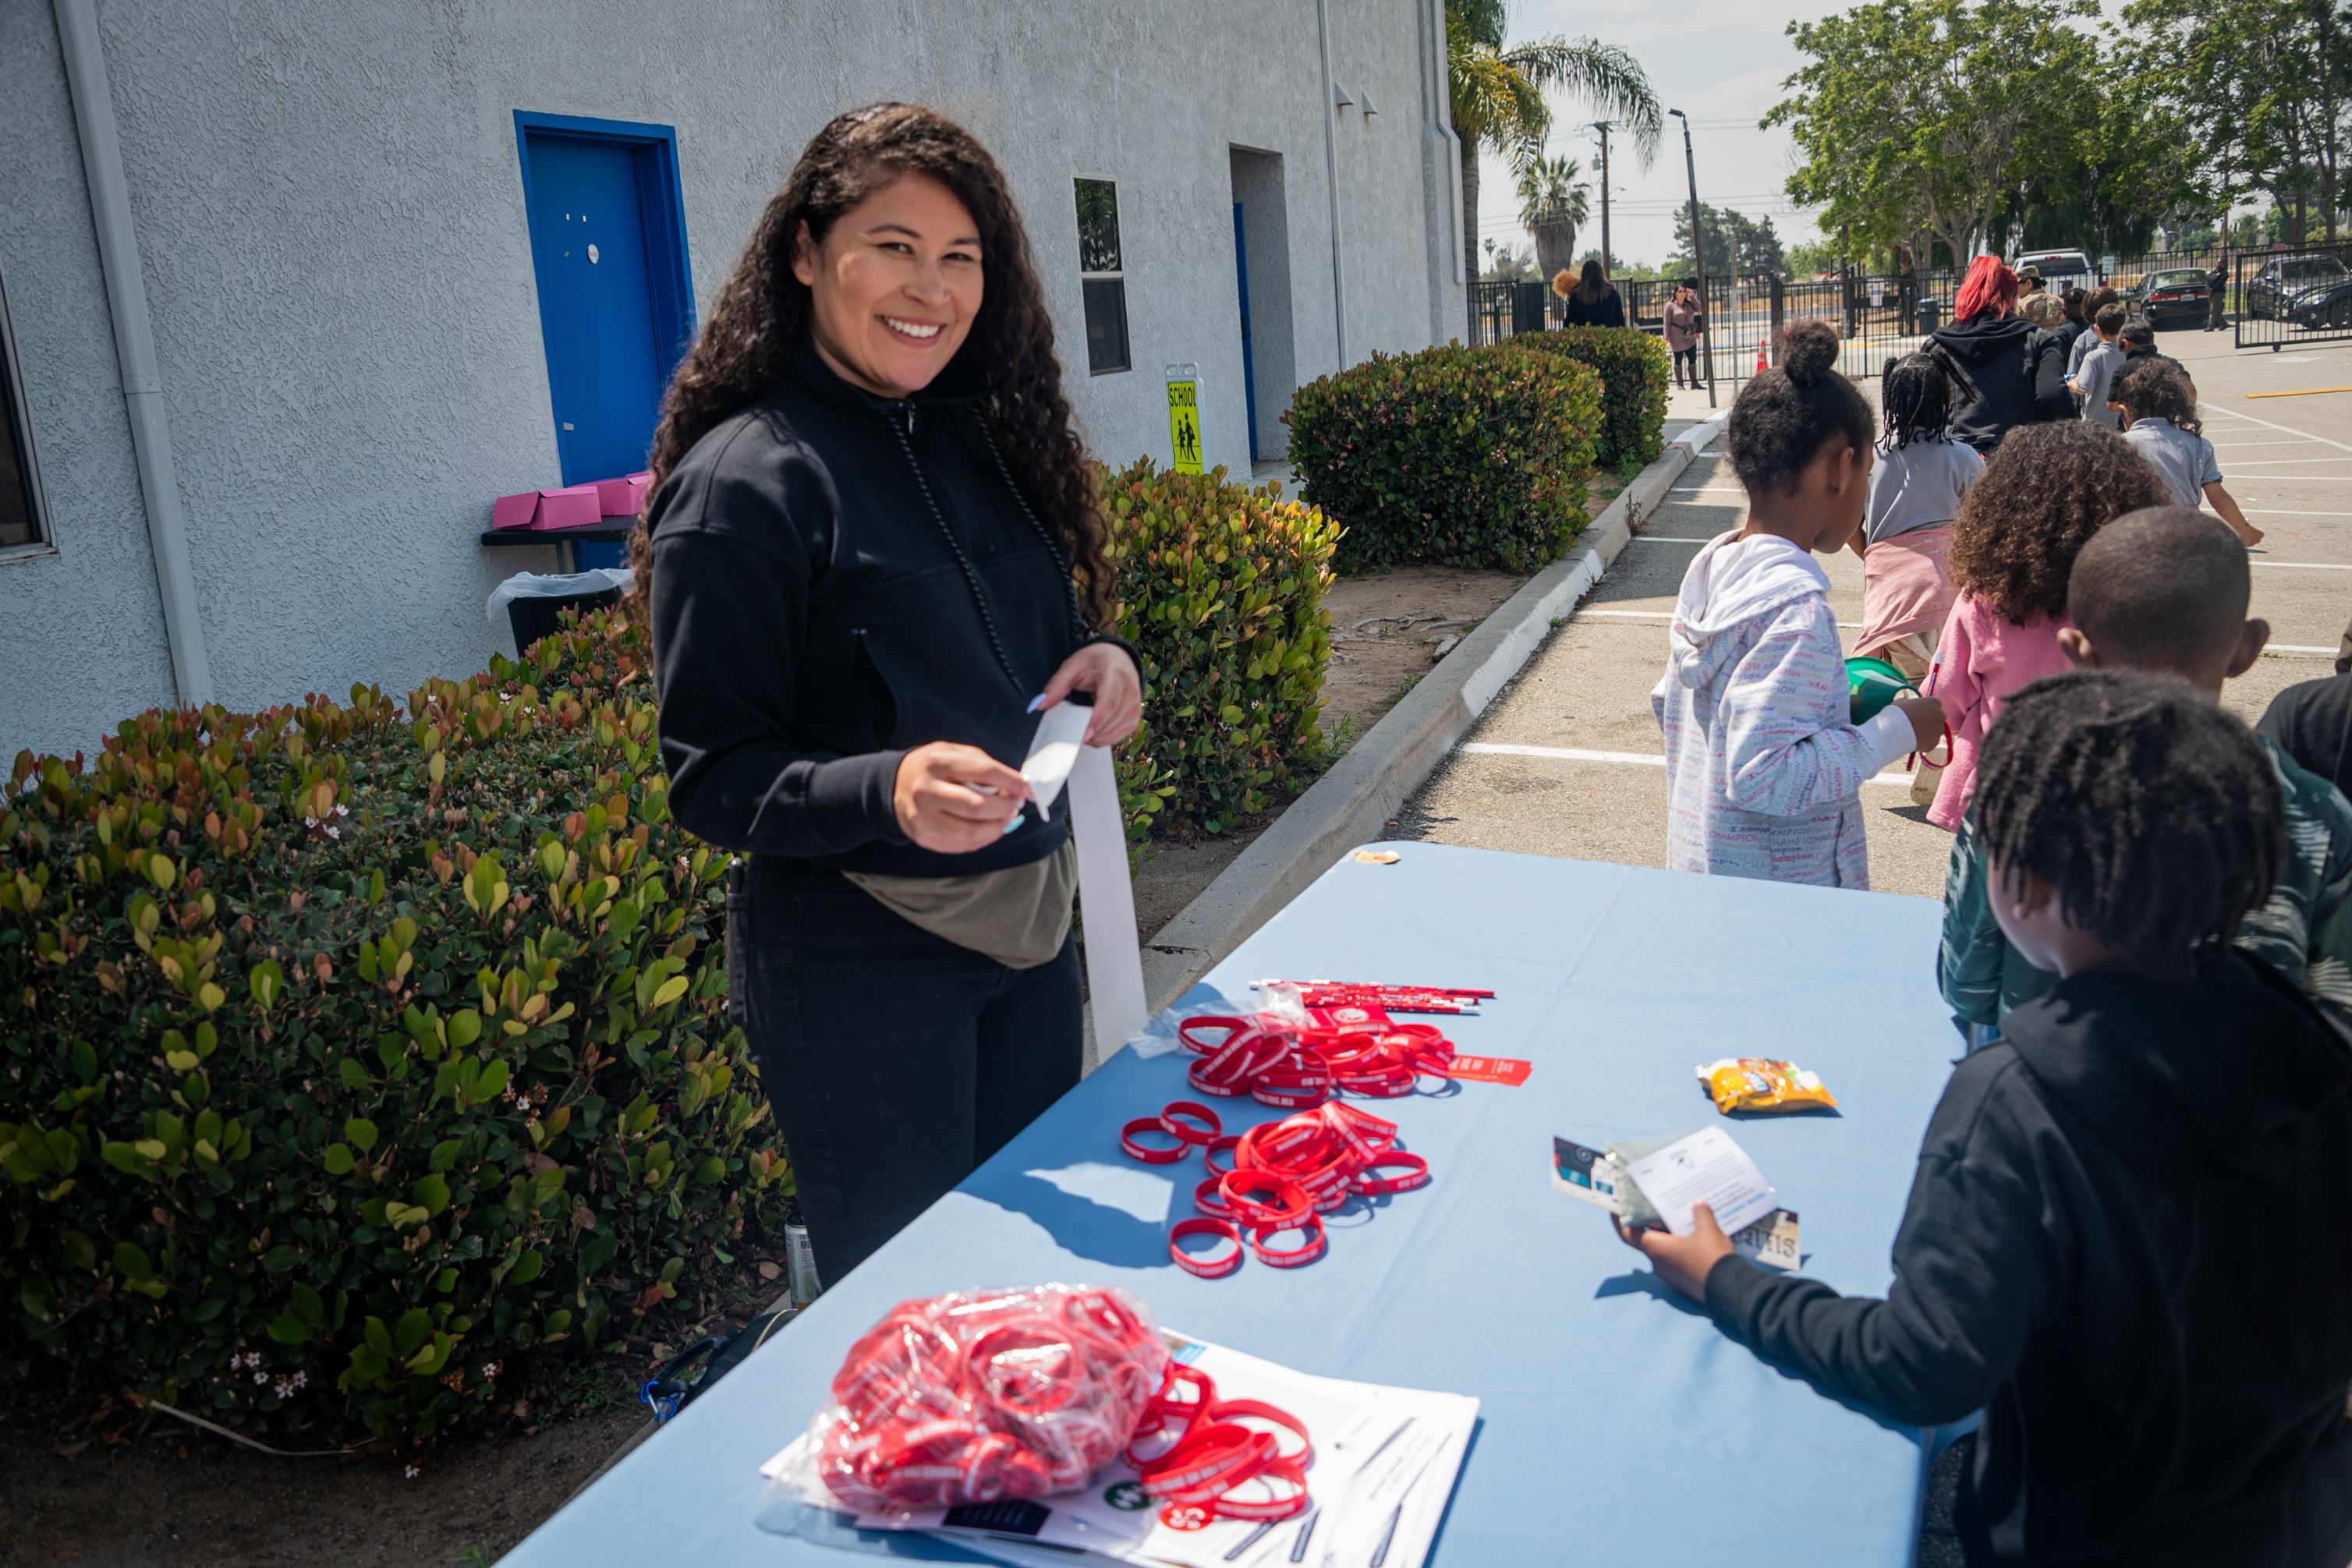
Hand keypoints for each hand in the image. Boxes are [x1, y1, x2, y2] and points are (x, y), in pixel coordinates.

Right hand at [891, 743, 1030, 853]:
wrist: (894, 785)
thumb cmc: (933, 767)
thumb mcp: (954, 753)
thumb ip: (984, 766)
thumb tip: (1018, 787)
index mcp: (937, 762)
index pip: (983, 772)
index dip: (1012, 782)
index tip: (1028, 789)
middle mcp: (926, 791)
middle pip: (977, 807)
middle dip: (1005, 808)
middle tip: (1015, 805)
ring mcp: (922, 818)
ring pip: (970, 833)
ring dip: (997, 828)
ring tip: (1005, 818)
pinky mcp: (923, 837)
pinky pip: (961, 846)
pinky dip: (983, 839)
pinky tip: (988, 829)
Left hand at [1038, 642, 1142, 747]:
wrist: (1119, 659)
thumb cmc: (1096, 662)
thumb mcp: (1073, 666)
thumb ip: (1056, 685)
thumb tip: (1038, 705)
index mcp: (1115, 675)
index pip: (1108, 703)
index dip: (1096, 721)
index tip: (1082, 735)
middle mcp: (1131, 691)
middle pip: (1112, 720)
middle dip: (1091, 733)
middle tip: (1070, 739)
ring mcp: (1135, 706)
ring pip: (1115, 731)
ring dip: (1096, 737)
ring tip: (1079, 732)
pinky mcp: (1135, 717)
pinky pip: (1119, 735)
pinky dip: (1104, 738)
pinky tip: (1092, 733)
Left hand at [1614, 1201, 1735, 1301]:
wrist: (1730, 1291)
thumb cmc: (1712, 1257)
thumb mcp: (1708, 1229)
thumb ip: (1700, 1213)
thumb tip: (1697, 1203)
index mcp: (1655, 1249)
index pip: (1628, 1233)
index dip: (1619, 1219)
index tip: (1616, 1206)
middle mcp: (1658, 1262)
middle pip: (1647, 1237)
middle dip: (1651, 1220)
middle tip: (1658, 1202)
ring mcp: (1670, 1273)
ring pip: (1664, 1248)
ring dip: (1669, 1233)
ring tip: (1680, 1214)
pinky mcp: (1683, 1279)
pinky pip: (1676, 1257)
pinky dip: (1680, 1245)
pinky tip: (1695, 1233)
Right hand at [1893, 696, 1944, 752]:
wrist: (1894, 731)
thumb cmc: (1897, 713)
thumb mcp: (1902, 702)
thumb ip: (1910, 704)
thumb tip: (1909, 707)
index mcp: (1934, 702)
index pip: (1933, 705)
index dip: (1923, 710)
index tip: (1915, 714)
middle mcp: (1941, 715)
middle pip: (1936, 718)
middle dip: (1927, 721)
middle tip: (1914, 725)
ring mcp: (1939, 730)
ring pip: (1934, 732)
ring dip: (1926, 733)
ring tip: (1911, 735)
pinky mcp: (1935, 742)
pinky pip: (1930, 742)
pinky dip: (1923, 743)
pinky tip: (1912, 742)